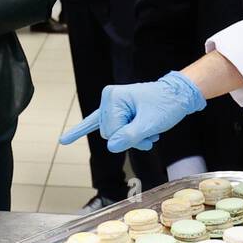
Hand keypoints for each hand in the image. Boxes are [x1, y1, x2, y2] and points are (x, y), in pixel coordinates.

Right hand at [59, 71, 207, 152]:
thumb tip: (112, 147)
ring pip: (112, 135)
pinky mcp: (115, 110)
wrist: (178, 95)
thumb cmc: (166, 106)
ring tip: (148, 131)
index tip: (147, 131)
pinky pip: (94, 122)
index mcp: (114, 98)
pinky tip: (64, 140)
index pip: (111, 132)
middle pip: (110, 134)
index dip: (128, 137)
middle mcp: (109, 99)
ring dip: (132, 138)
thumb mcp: (150, 124)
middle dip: (130, 139)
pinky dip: (81, 130)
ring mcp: (111, 104)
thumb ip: (129, 137)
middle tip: (149, 134)